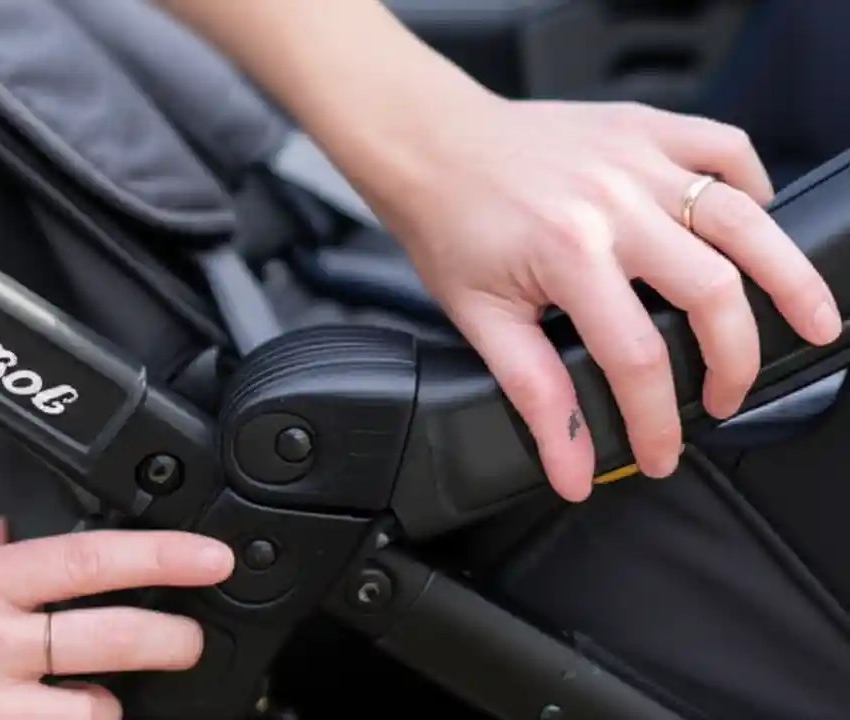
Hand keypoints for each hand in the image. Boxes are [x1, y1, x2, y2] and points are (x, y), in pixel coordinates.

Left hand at [377, 96, 840, 500]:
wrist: (432, 146)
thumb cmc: (450, 228)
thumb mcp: (481, 319)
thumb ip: (534, 395)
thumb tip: (573, 471)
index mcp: (569, 253)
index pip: (638, 358)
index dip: (658, 421)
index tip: (661, 455)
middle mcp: (615, 201)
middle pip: (712, 292)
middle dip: (735, 363)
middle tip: (724, 399)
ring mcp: (638, 157)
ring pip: (745, 219)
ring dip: (790, 279)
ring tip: (817, 325)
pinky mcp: (647, 125)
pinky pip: (726, 150)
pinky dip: (755, 189)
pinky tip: (756, 230)